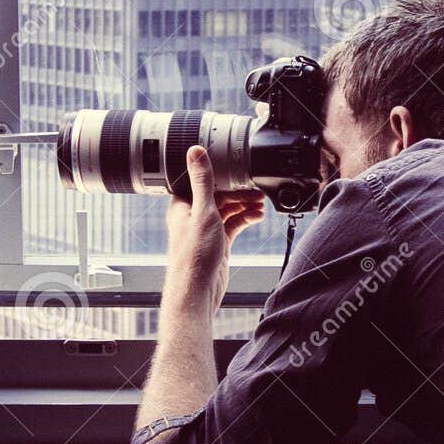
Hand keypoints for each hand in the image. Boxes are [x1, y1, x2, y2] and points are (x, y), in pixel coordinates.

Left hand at [165, 146, 266, 313]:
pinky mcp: (218, 242)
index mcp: (182, 204)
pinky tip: (257, 217)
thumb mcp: (203, 211)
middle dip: (239, 192)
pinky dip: (245, 219)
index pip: (204, 181)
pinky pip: (233, 224)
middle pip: (219, 194)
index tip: (241, 172)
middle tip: (258, 193)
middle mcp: (193, 215)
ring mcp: (206, 229)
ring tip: (261, 205)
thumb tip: (194, 151)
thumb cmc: (194, 256)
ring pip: (228, 209)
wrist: (198, 292)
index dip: (223, 176)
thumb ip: (202, 181)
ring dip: (244, 205)